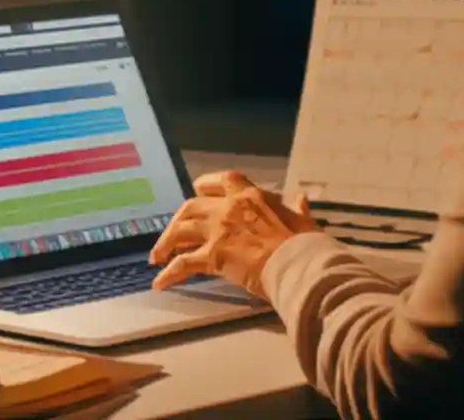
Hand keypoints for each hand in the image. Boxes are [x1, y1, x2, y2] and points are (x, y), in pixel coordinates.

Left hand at [148, 171, 317, 298]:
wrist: (300, 264)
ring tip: (157, 258)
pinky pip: (182, 264)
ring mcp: (218, 231)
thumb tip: (302, 199)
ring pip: (179, 231)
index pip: (221, 180)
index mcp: (251, 196)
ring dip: (165, 243)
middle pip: (190, 207)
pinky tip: (160, 284)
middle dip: (177, 220)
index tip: (196, 190)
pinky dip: (168, 274)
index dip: (204, 185)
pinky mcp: (213, 255)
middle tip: (171, 235)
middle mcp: (228, 208)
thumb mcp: (304, 220)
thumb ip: (297, 209)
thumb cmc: (306, 244)